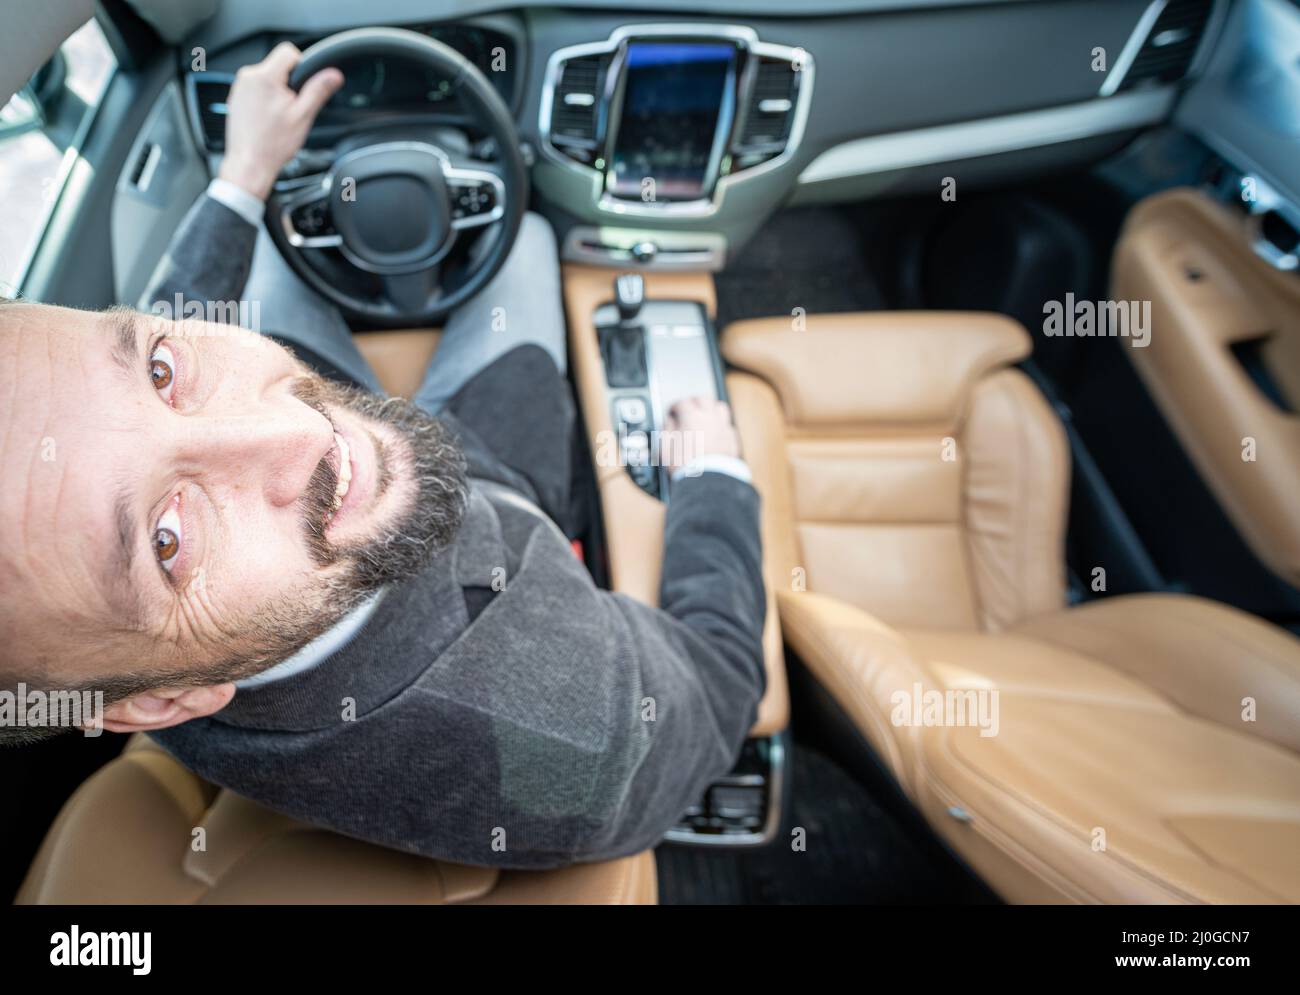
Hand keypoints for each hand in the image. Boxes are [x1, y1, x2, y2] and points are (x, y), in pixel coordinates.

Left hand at [218, 42, 343, 200]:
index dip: (301, 66)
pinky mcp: (236, 97)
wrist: (249, 163)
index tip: (303, 87)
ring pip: (268, 78)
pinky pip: (257, 89)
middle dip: (289, 84)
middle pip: (278, 66)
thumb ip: (318, 90)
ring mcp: (239, 87)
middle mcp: (248, 77)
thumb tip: (333, 74)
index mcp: (265, 77)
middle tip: (291, 109)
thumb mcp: (303, 116)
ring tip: (278, 117)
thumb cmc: (273, 144)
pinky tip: (268, 120)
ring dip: (277, 93)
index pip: (288, 51)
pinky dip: (266, 100)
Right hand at [661, 397, 740, 472]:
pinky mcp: (732, 440)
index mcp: (692, 417)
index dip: (675, 406)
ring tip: (705, 415)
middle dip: (693, 401)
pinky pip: (728, 425)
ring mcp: (723, 428)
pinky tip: (716, 432)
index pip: (682, 402)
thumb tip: (669, 422)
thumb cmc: (686, 466)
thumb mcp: (665, 447)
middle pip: (703, 399)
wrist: (707, 482)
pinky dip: (720, 425)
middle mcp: (709, 418)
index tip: (672, 412)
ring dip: (711, 408)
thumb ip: (666, 429)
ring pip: (720, 407)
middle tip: (688, 408)